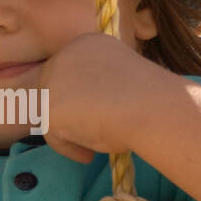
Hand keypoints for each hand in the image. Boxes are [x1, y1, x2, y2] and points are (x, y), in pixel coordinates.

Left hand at [33, 32, 148, 163]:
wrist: (151, 107)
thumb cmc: (149, 97)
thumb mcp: (122, 80)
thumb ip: (102, 86)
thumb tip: (91, 108)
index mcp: (86, 44)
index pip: (71, 73)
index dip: (80, 98)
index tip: (96, 116)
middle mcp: (65, 55)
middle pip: (55, 91)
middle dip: (68, 114)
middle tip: (88, 135)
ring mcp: (53, 81)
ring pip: (53, 113)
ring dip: (70, 132)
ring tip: (93, 149)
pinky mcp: (49, 108)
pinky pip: (53, 135)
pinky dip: (69, 148)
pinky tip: (89, 156)